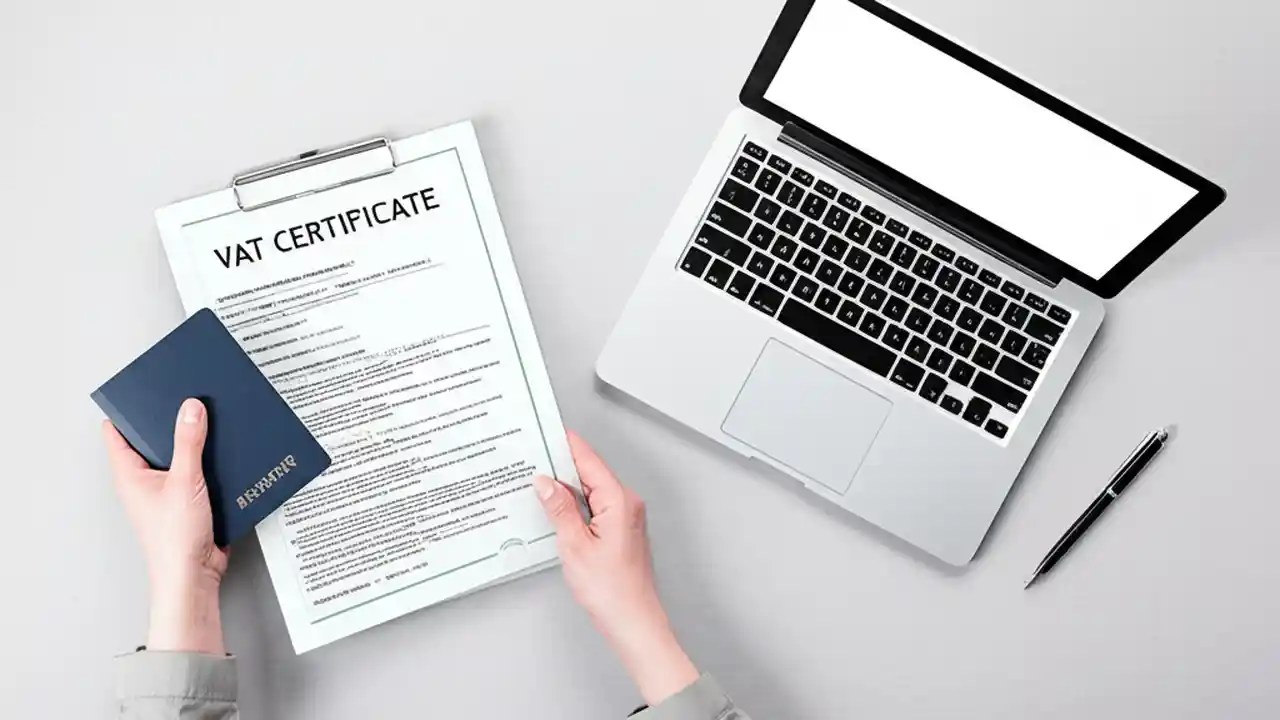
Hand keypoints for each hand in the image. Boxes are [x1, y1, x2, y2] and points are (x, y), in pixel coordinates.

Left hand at [102, 398, 227, 654]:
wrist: (193, 576)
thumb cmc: (175, 540)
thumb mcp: (185, 482)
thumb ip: (189, 442)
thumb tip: (190, 408)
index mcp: (129, 474)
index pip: (117, 432)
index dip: (129, 409)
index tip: (148, 388)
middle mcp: (143, 480)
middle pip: (152, 440)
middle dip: (170, 421)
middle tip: (188, 399)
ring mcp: (165, 491)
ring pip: (177, 456)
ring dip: (194, 442)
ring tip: (212, 422)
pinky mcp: (188, 500)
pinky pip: (197, 472)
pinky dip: (209, 462)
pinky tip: (226, 453)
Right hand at [532, 432, 698, 705]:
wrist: (634, 623)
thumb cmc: (611, 591)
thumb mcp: (575, 546)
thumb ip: (559, 509)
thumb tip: (545, 482)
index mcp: (619, 501)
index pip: (589, 460)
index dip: (566, 444)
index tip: (546, 430)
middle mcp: (626, 504)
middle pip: (590, 472)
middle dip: (560, 464)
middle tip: (531, 456)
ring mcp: (625, 517)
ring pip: (591, 490)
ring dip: (565, 487)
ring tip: (536, 482)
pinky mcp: (620, 531)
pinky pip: (594, 506)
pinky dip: (574, 504)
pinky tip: (555, 509)